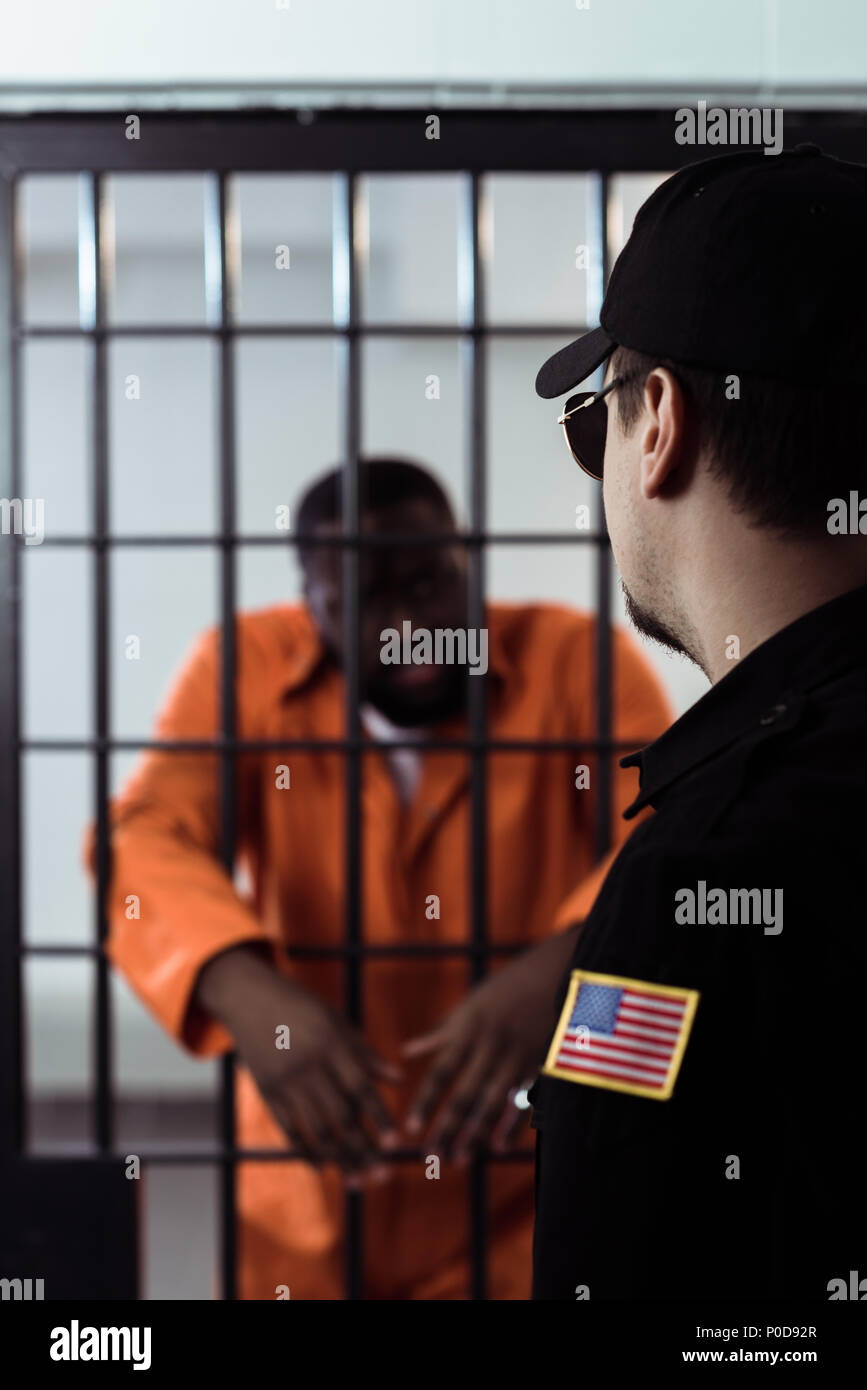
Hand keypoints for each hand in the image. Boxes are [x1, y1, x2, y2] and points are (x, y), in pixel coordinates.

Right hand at [195, 945, 401, 1181]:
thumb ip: (366, 1053)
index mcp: (330, 1044)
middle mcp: (307, 1066)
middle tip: (383, 1175)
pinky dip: (305, 1151)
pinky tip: (322, 1167)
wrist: (249, 999)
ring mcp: (284, 1081)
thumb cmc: (302, 1008)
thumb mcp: (337, 1021)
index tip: (395, 1143)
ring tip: (358, 1180)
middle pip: (340, 1116)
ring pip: (315, 1130)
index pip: (360, 1087)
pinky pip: (288, 1129)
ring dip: (339, 1159)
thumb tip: (398, 1081)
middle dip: (363, 1149)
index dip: (378, 1117)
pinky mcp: (267, 1092)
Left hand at [403, 926, 579, 1159]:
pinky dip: (511, 1125)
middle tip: (430, 1157)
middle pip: (464, 1094)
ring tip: (459, 1158)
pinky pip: (523, 1100)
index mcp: (469, 1030)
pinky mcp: (540, 1064)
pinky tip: (498, 1146)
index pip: (441, 1072)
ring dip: (474, 1134)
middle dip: (446, 1128)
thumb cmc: (509, 986)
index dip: (425, 1102)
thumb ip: (441, 1033)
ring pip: (492, 1103)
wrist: (557, 971)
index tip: (411, 1129)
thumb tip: (407, 1051)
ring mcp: (517, 1057)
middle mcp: (490, 1046)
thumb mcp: (471, 1003)